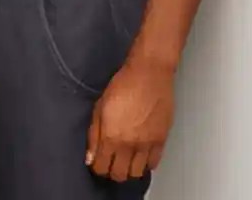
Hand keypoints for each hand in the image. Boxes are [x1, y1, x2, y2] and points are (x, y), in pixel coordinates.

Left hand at [86, 59, 175, 181]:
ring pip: (137, 173)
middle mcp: (130, 145)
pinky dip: (145, 164)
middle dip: (112, 171)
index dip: (97, 167)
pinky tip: (139, 155)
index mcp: (111, 137)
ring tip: (125, 159)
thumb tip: (90, 159)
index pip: (102, 167)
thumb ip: (94, 136)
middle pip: (120, 175)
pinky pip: (154, 163)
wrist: (149, 76)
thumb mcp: (99, 108)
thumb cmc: (120, 87)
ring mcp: (148, 144)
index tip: (97, 162)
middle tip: (110, 162)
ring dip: (129, 169)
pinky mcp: (162, 140)